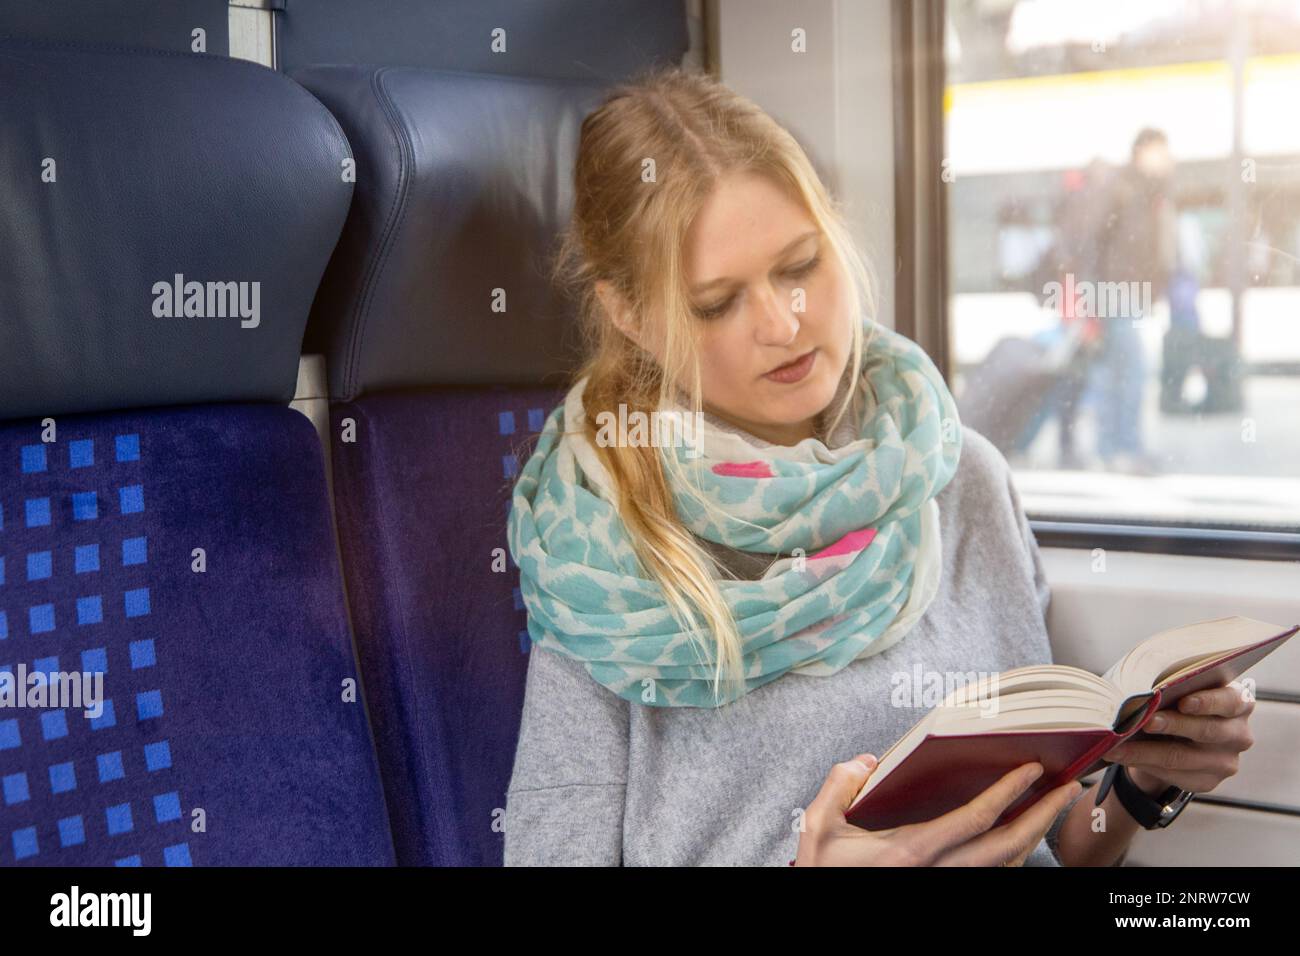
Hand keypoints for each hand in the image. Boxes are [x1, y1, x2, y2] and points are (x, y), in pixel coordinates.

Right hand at [793, 755, 1081, 865]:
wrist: (823, 919)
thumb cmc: (824, 876)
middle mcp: (936, 875)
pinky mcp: (943, 893)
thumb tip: (863, 762)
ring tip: (1050, 809)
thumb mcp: (817, 830)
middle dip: (1042, 816)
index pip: (974, 819)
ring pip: (1005, 867)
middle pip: (1006, 847)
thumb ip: (838, 787)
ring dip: (1033, 837)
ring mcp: (944, 888)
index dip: (1008, 793)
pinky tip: (1017, 839)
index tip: (1030, 769)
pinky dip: (1011, 858)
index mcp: (909, 854)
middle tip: (1067, 788)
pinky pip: (991, 877)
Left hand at [1105, 680, 1254, 795]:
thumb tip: (1139, 689)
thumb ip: (1171, 686)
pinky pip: (1172, 775)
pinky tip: (1118, 755)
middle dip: (1173, 725)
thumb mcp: (1180, 689)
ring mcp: (1226, 762)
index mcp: (1239, 703)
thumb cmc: (1177, 701)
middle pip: (1206, 730)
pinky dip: (1142, 763)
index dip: (1208, 702)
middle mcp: (1238, 734)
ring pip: (1182, 757)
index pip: (1231, 701)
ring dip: (1145, 750)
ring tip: (1117, 743)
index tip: (1183, 702)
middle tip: (1145, 721)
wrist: (1176, 736)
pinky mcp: (1207, 782)